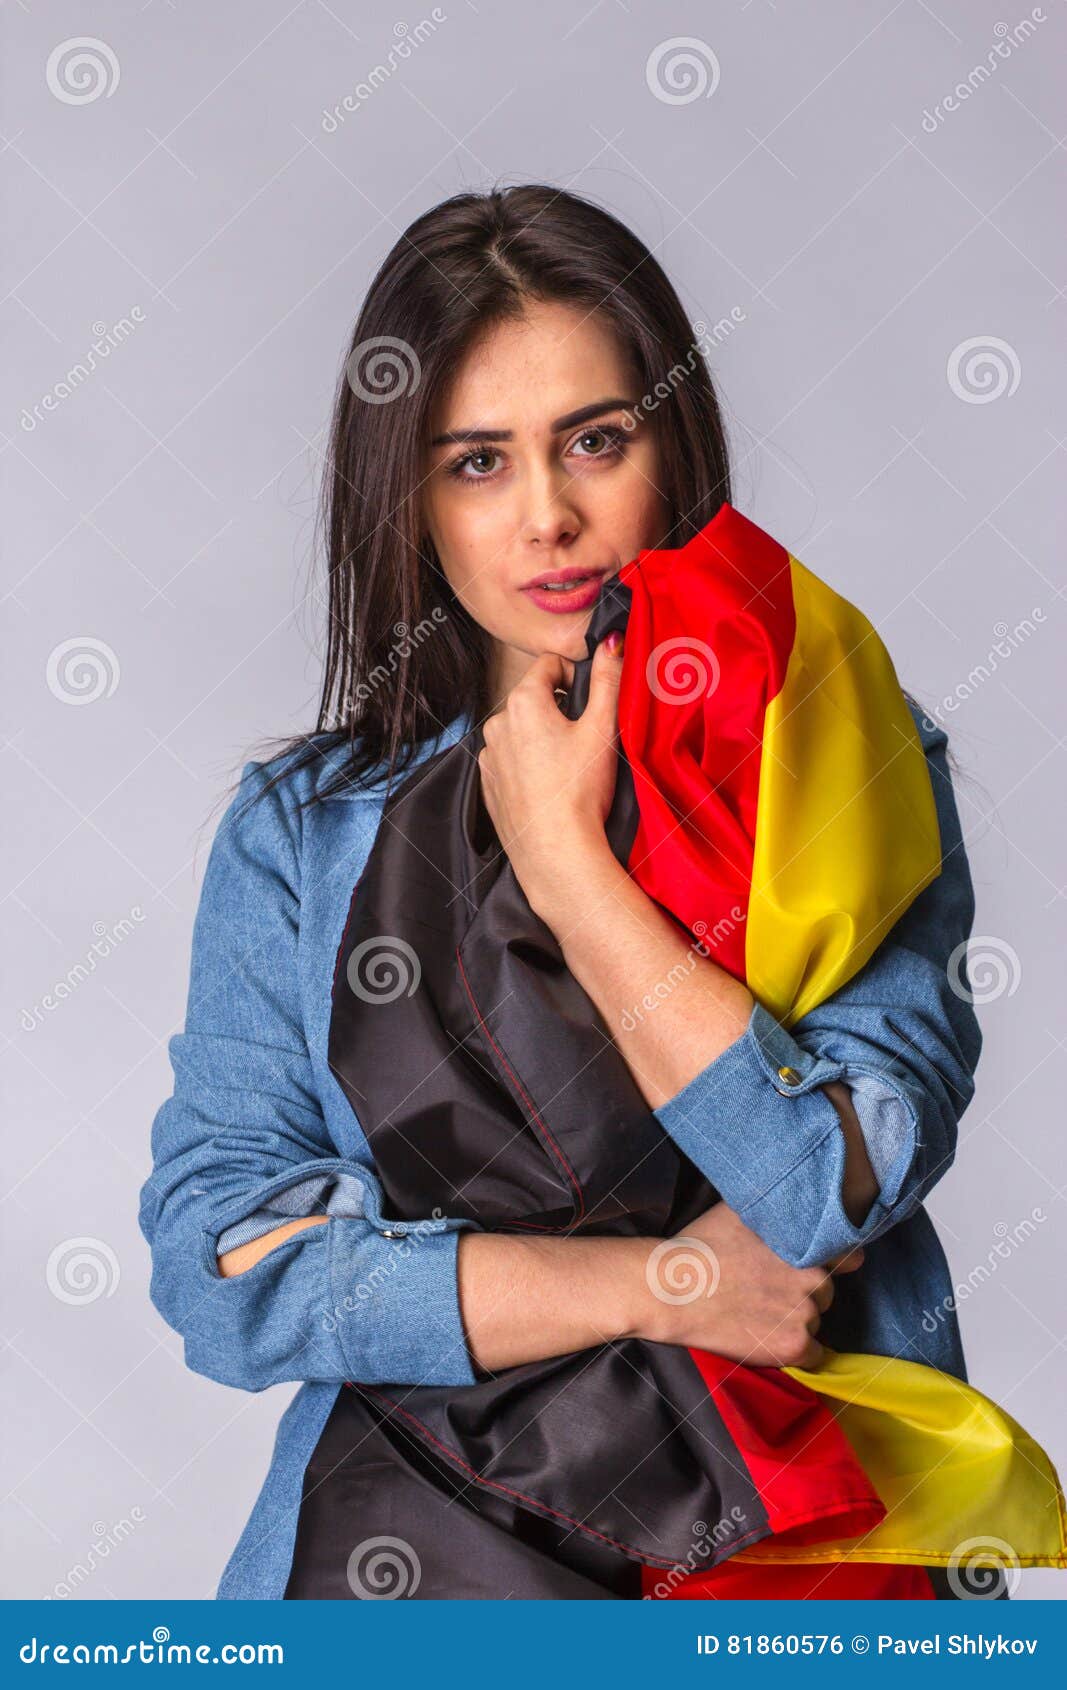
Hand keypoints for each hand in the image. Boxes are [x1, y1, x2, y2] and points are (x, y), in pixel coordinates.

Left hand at [478, 635, 624, 915]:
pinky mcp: (488, 784)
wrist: (556, 852)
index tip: (590, 704)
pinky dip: (528, 764)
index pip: (550, 664)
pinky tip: (550, 786)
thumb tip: (611, 640)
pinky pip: (510, 760)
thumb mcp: (602, 728)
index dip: (575, 679)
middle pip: (534, 697)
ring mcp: (488, 756)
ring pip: (521, 730)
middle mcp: (496, 723)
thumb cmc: (579, 791)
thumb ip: (608, 678)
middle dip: (559, 710)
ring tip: (568, 767)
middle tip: (584, 740)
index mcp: (522, 701)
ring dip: (542, 737)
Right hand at [626, 1201, 864, 1368]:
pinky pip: (814, 1355)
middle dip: (804, 1293)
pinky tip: (770, 1339)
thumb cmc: (701, 1244)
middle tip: (768, 1292)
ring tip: (760, 1314)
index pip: (848, 1258)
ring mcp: (804, 1312)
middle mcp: (813, 1276)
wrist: (671, 1287)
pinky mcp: (792, 1344)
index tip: (810, 1271)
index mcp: (805, 1244)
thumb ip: (778, 1209)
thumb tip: (799, 1201)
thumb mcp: (740, 1210)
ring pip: (815, 1321)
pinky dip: (797, 1350)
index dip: (831, 1264)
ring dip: (796, 1320)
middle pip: (826, 1292)